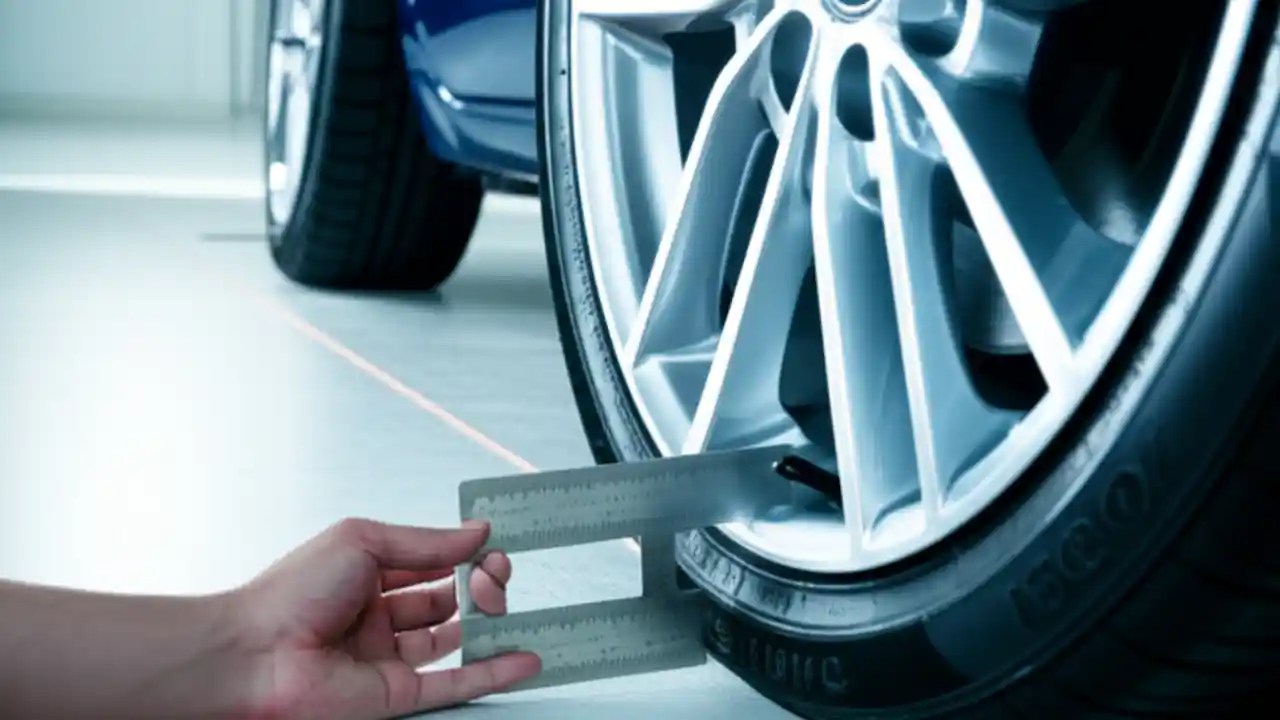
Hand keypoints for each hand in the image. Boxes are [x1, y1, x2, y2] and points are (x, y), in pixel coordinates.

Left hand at [229, 518, 539, 718]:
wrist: (251, 656)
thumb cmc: (288, 593)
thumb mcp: (363, 542)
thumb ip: (426, 543)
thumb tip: (476, 532)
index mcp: (367, 576)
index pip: (432, 562)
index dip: (465, 553)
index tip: (495, 542)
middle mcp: (380, 617)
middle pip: (449, 599)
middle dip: (479, 582)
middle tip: (494, 574)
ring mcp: (389, 657)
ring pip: (456, 639)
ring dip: (489, 620)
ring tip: (505, 603)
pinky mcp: (397, 694)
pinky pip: (455, 682)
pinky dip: (493, 671)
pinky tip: (525, 657)